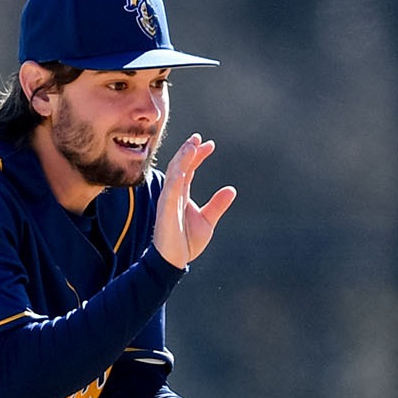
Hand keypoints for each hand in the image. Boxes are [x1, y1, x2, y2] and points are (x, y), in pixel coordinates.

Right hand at [154, 133, 237, 267]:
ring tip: (191, 146)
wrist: (173, 260)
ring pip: (173, 174)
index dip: (198, 154)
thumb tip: (231, 189)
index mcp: (181, 194)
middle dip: (188, 150)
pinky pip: (169, 193)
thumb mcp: (207, 221)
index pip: (189, 168)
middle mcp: (172, 194)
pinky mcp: (166, 212)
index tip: (210, 144)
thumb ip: (217, 204)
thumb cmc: (186, 241)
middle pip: (179, 165)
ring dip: (182, 159)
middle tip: (198, 137)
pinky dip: (175, 180)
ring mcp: (168, 201)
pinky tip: (182, 170)